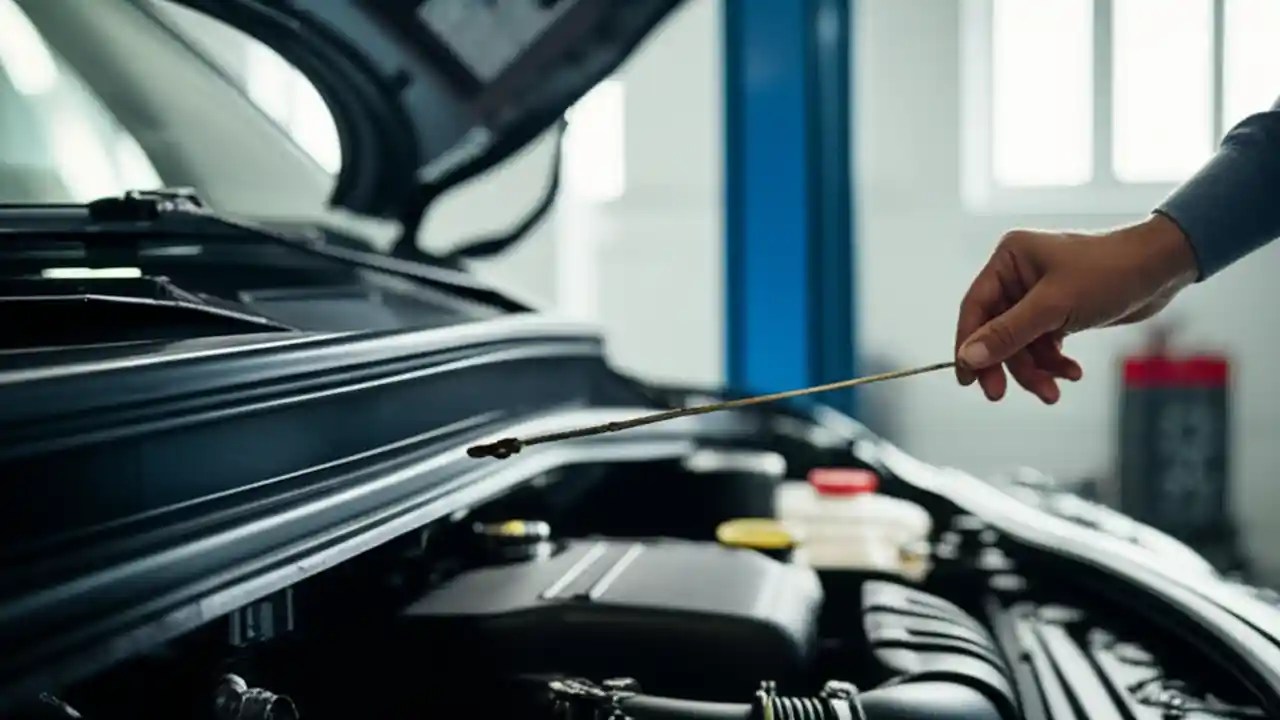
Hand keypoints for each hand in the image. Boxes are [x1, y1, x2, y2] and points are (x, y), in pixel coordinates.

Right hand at [954, 214, 1199, 402]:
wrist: (1163, 269)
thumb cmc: (1111, 272)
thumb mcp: (1054, 306)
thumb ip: (1008, 334)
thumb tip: (968, 358)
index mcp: (1008, 260)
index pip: (974, 308)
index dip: (968, 345)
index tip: (968, 380)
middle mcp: (1018, 275)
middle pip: (996, 331)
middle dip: (1008, 364)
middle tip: (1001, 395)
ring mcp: (1038, 295)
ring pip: (1021, 344)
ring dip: (1036, 370)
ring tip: (1054, 391)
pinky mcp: (1059, 312)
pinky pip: (1042, 345)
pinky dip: (1054, 363)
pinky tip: (1071, 373)